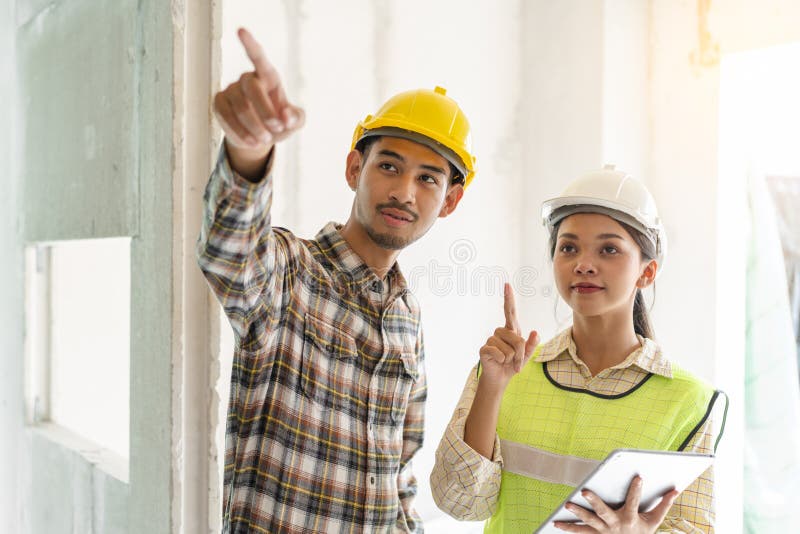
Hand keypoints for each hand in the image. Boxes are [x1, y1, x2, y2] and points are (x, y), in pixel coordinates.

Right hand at [213, 28, 305, 173]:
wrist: (260, 137)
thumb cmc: (280, 123)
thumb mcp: (295, 122)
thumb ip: (296, 118)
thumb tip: (287, 116)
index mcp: (267, 76)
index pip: (258, 57)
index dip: (250, 44)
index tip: (240, 31)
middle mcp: (247, 78)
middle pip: (252, 88)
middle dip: (266, 112)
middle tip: (277, 129)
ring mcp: (231, 90)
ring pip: (240, 107)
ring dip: (254, 127)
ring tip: (264, 140)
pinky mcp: (219, 104)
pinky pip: (226, 118)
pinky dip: (240, 133)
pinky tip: (251, 141)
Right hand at [477, 283, 537, 391]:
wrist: (500, 378)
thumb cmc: (513, 364)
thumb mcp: (526, 356)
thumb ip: (531, 344)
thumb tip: (535, 332)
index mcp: (511, 330)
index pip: (510, 311)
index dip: (508, 298)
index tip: (507, 285)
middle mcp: (500, 332)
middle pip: (517, 339)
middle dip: (520, 354)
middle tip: (516, 362)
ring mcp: (491, 339)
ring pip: (509, 349)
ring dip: (511, 359)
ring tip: (506, 362)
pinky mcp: (484, 348)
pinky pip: (499, 353)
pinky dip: (502, 361)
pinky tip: (498, 362)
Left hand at [553, 476, 678, 532]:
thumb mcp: (654, 522)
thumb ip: (664, 505)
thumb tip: (675, 490)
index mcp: (630, 519)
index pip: (634, 501)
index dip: (636, 490)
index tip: (638, 477)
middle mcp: (615, 525)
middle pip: (603, 513)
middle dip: (594, 502)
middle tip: (584, 491)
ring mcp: (603, 531)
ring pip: (588, 523)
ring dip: (576, 515)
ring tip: (565, 505)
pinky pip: (580, 533)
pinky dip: (568, 528)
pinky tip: (556, 523)